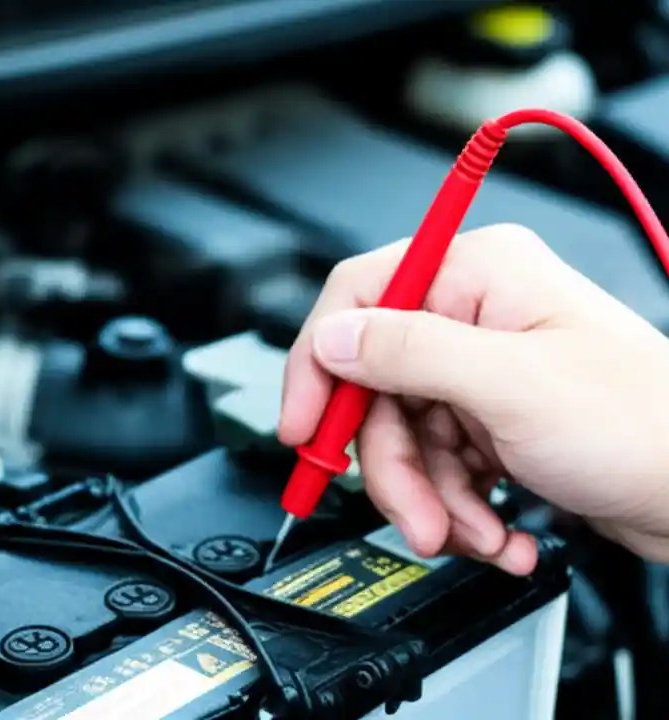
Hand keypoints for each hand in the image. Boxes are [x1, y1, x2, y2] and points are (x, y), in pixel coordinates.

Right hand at [279, 224, 668, 574]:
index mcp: (479, 274)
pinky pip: (438, 462)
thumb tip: (333, 338)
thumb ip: (409, 353)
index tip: (303, 423)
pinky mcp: (493, 418)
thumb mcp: (511, 386)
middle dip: (393, 463)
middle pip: (375, 384)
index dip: (319, 363)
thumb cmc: (646, 426)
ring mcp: (483, 368)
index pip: (358, 297)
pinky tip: (496, 528)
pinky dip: (459, 506)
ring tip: (468, 532)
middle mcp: (475, 313)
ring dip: (430, 497)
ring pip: (403, 435)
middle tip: (411, 512)